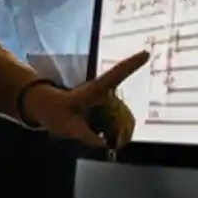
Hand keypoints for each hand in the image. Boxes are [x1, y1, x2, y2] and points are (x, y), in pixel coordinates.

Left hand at [21, 50, 149, 146]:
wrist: (51, 110)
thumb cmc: (57, 113)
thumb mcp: (68, 127)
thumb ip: (85, 135)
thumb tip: (104, 143)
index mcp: (95, 90)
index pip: (115, 75)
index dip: (131, 64)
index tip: (146, 53)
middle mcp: (105, 93)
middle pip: (124, 112)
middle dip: (124, 129)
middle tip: (117, 145)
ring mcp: (108, 101)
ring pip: (125, 119)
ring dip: (121, 133)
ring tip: (110, 144)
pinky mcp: (108, 109)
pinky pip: (122, 123)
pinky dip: (119, 134)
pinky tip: (110, 140)